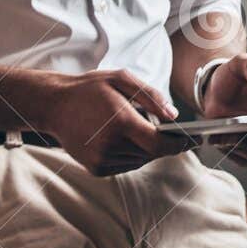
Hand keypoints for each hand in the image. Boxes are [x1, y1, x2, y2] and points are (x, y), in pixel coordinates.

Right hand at [44, 69, 191, 176]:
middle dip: (160, 141)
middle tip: (158, 125)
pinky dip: (130, 154)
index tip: (192, 140)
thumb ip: (151, 96)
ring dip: (143, 147)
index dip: (178, 144)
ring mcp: (102, 160)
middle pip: (151, 153)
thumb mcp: (121, 79)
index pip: (159, 144)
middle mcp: (111, 146)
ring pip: (139, 160)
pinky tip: (119, 137)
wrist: (54, 105)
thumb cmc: (90, 88)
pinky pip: (125, 165)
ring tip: (131, 127)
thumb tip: (174, 116)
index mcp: (120, 123)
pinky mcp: (96, 168)